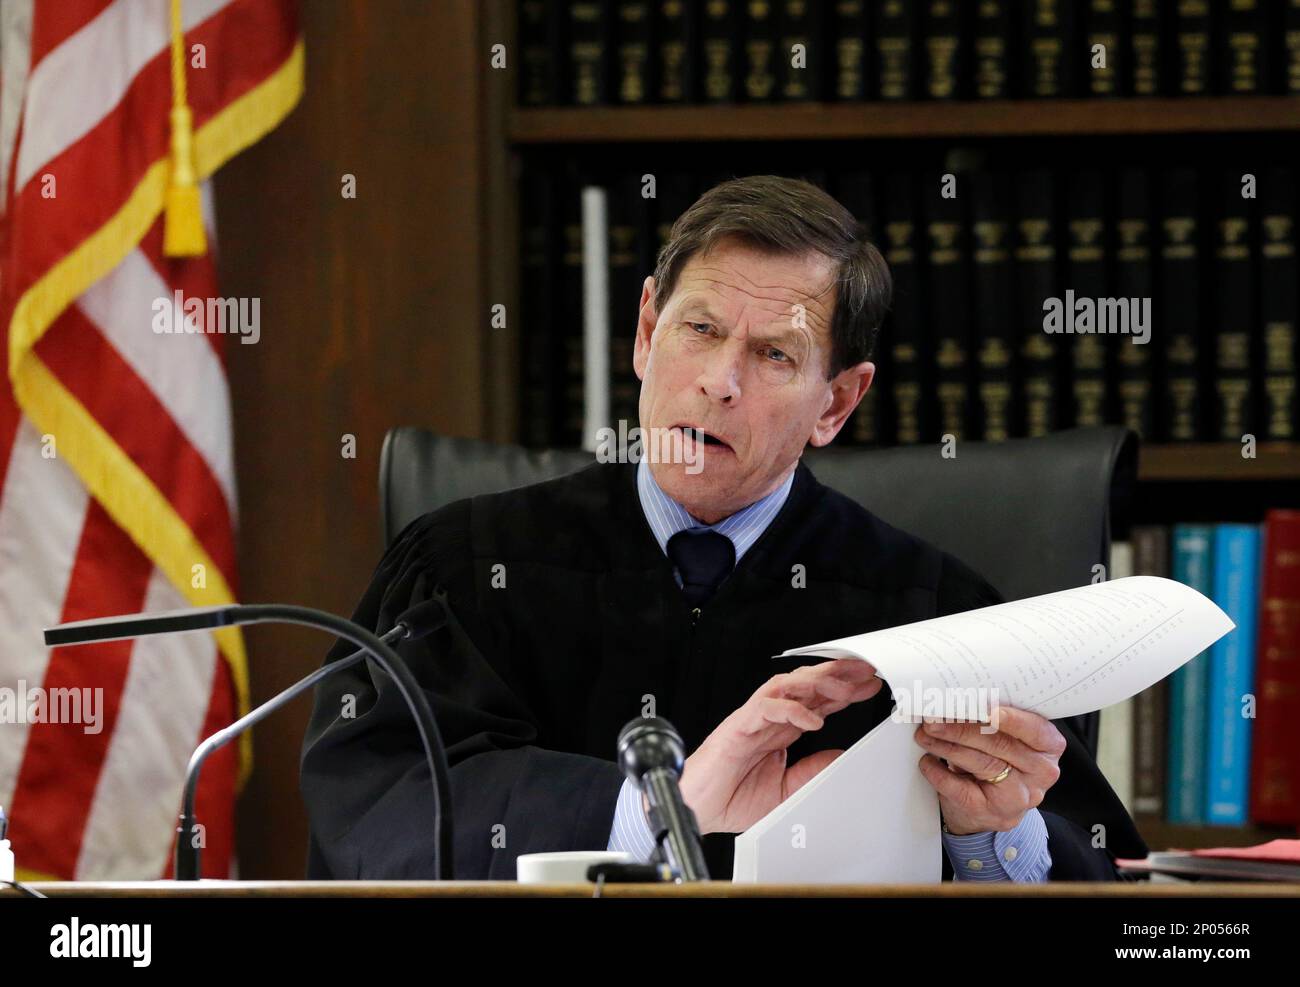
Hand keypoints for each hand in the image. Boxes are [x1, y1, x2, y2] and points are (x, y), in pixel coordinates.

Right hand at [680, 659, 881, 834]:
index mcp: (780, 730)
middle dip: (837, 676)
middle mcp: (768, 720)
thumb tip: (841, 755)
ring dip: (816, 685)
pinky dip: (789, 709)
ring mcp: (752, 720)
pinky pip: (764, 708)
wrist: (697, 808)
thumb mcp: (787, 790)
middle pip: (806, 685)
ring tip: (843, 691)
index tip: (869, 686)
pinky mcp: (736, 727)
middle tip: (865, 673)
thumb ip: (812, 771)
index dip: (844, 691)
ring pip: (786, 686)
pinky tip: (811, 719)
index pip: (817, 701)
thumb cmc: (730, 797)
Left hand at [913, 707, 1065, 835]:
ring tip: (925, 735)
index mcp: (1049, 747)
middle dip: (962, 728)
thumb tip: (957, 699)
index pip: (1034, 730)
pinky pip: (961, 789)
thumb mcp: (1007, 739)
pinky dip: (939, 773)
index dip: (1012, 719)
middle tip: (934, 719)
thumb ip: (994, 721)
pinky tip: (927, 761)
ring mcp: (1018, 796)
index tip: (986, 709)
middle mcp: (1040, 773)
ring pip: (981, 764)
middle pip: (1000, 744)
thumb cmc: (998, 761)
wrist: (989, 807)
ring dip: (946, 746)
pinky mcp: (991, 812)